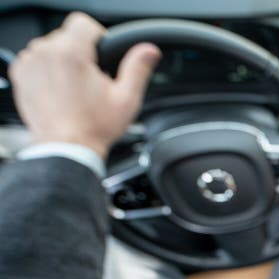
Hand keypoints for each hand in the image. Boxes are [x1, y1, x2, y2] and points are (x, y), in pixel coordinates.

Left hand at [9, 12, 160, 158]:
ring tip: (74, 88)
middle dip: (80, 53)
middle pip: (67, 36)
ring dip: (62, 60)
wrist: (67, 147)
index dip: (98, 37)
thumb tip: (149, 50)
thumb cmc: (95, 126)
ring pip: (50, 48)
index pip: (83, 23)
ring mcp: (30, 63)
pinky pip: (36, 60)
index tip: (101, 58)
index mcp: (72, 53)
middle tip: (90, 81)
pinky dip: (47, 70)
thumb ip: (137, 68)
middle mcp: (46, 53)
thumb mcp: (126, 98)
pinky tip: (59, 91)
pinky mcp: (20, 74)